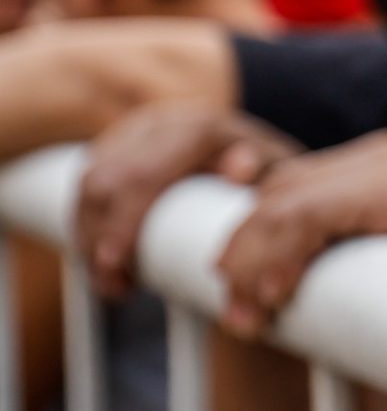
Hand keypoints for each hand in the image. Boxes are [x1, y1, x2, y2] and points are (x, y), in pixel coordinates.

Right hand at [76, 101, 301, 298]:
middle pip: (106, 179)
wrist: (252, 151)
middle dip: (100, 238)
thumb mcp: (278, 175)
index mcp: (202, 128)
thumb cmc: (270, 176)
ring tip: (114, 283)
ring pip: (88, 185)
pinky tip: (103, 262)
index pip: (146, 173)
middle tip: (114, 287)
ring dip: (90, 238)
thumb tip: (239, 168)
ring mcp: (133, 131)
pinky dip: (87, 227)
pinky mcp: (114, 147)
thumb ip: (264, 171)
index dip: (124, 219)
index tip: (115, 262)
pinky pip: (84, 188)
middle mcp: (161, 123)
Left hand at [216, 130, 386, 336]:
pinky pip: (307, 218)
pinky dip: (280, 259)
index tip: (242, 287)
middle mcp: (379, 155)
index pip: (295, 186)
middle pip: (280, 191)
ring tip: (249, 318)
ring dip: (253, 266)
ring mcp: (384, 167)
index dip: (259, 236)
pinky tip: (278, 296)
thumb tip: (321, 301)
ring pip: (281, 205)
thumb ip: (375, 259)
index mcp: (386, 165)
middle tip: (238, 314)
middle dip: (246, 253)